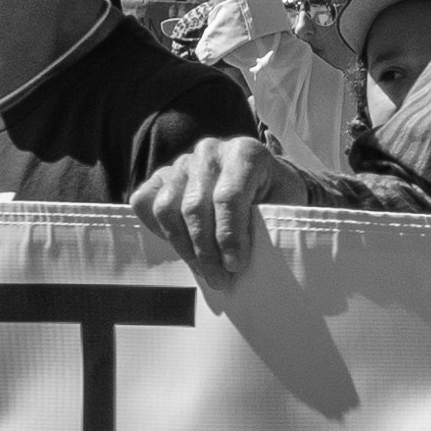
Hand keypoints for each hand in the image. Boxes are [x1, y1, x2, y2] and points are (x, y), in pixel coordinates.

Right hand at [124, 134, 311, 286]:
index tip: (235, 266)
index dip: (229, 237)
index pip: (228, 197)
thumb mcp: (285, 208)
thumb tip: (240, 259)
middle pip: (195, 207)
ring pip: (167, 208)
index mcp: (245, 153)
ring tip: (203, 270)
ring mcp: (183, 162)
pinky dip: (157, 229)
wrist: (263, 183)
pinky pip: (145, 203)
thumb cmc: (276, 199)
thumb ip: (267, 226)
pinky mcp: (162, 175)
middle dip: (206, 251)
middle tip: (219, 279)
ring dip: (183, 247)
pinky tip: (182, 246)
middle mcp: (210, 151)